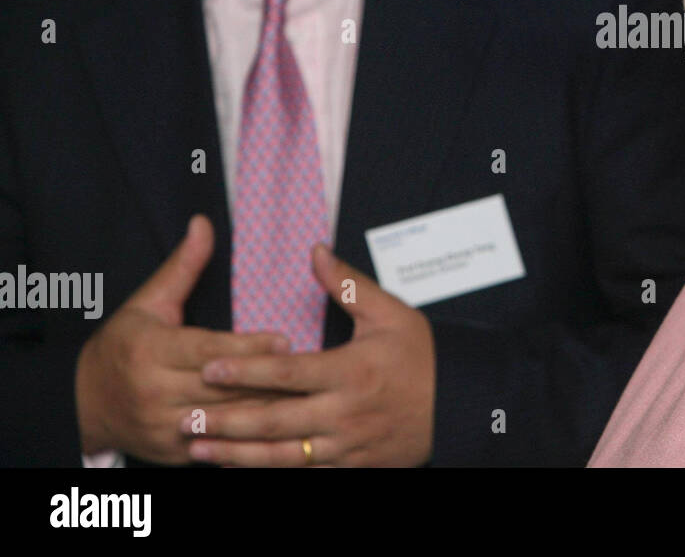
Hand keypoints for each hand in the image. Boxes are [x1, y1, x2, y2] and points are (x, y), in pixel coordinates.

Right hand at [75, 215, 292, 462]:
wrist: (81, 405)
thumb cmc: (121, 347)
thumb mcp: (147, 303)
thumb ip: (183, 266)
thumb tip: (203, 223)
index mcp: (150, 352)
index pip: (207, 351)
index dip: (247, 347)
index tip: (285, 340)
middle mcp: (154, 392)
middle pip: (221, 387)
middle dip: (267, 380)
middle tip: (312, 369)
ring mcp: (163, 427)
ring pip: (225, 421)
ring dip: (267, 410)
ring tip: (306, 395)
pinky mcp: (172, 454)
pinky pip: (217, 447)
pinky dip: (248, 438)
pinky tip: (281, 427)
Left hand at [185, 244, 435, 466]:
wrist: (459, 403)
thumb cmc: (423, 355)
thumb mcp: (391, 312)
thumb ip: (347, 284)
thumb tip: (315, 251)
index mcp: (351, 371)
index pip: (287, 373)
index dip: (246, 372)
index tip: (208, 369)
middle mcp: (345, 412)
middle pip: (275, 421)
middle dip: (226, 421)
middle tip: (185, 418)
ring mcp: (348, 445)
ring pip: (282, 456)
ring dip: (237, 455)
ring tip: (198, 451)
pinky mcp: (353, 466)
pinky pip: (305, 474)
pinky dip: (270, 473)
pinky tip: (241, 469)